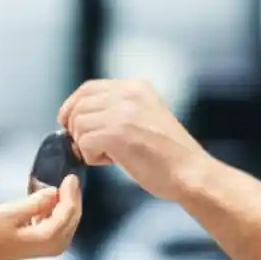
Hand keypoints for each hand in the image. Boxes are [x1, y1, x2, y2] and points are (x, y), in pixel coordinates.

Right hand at [0, 174, 81, 259]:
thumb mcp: (10, 213)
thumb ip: (35, 202)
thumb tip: (53, 192)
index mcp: (48, 237)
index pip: (69, 211)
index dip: (70, 192)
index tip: (70, 176)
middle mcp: (55, 245)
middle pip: (73, 216)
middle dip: (72, 197)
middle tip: (69, 178)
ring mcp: (52, 248)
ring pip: (69, 221)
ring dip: (66, 204)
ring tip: (60, 187)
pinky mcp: (46, 246)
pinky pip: (61, 226)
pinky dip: (58, 212)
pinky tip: (50, 202)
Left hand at [57, 78, 212, 201]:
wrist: (191, 172)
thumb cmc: (170, 155)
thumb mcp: (145, 116)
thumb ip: (118, 110)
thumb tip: (82, 117)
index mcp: (136, 87)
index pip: (88, 88)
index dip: (73, 106)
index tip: (70, 124)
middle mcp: (129, 94)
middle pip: (79, 105)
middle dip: (76, 128)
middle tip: (87, 147)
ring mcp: (123, 112)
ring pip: (78, 123)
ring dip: (85, 143)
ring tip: (108, 155)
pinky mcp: (117, 133)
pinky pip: (83, 142)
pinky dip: (91, 156)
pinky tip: (112, 161)